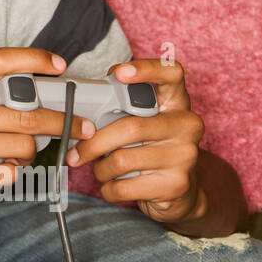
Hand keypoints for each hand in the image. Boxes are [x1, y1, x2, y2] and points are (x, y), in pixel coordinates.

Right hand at [0, 47, 93, 215]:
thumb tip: (23, 91)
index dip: (34, 59)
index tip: (59, 65)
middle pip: (26, 115)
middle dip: (60, 122)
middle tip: (79, 127)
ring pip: (23, 147)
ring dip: (31, 153)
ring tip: (19, 154)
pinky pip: (9, 174)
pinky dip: (11, 174)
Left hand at [64, 59, 204, 224]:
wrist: (181, 193)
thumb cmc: (150, 150)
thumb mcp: (142, 123)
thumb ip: (120, 109)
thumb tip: (78, 109)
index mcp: (176, 103)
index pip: (171, 74)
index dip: (146, 69)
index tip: (118, 73)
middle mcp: (186, 125)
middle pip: (130, 128)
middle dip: (93, 143)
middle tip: (74, 153)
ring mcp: (184, 156)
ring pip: (121, 160)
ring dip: (100, 169)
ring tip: (101, 169)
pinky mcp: (175, 185)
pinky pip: (124, 187)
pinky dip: (108, 189)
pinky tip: (112, 186)